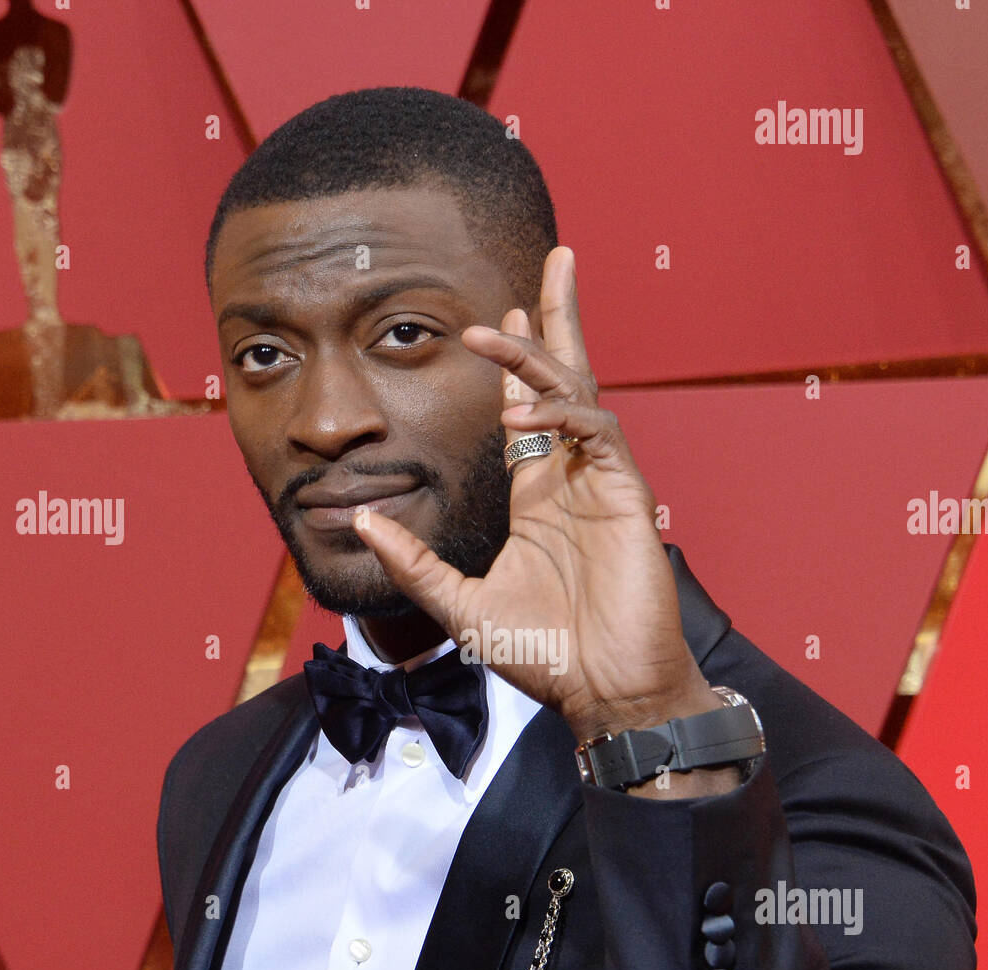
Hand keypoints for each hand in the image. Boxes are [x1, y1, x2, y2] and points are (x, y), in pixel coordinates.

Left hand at [352, 245, 718, 744]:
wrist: (604, 692)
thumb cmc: (545, 655)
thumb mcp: (459, 606)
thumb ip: (414, 564)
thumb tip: (359, 523)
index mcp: (538, 498)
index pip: (526, 412)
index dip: (513, 365)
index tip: (494, 320)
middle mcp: (570, 478)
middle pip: (567, 379)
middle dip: (559, 319)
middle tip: (554, 259)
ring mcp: (603, 482)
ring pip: (579, 391)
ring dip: (540, 352)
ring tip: (495, 325)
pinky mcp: (629, 494)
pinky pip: (597, 432)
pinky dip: (562, 413)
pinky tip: (523, 412)